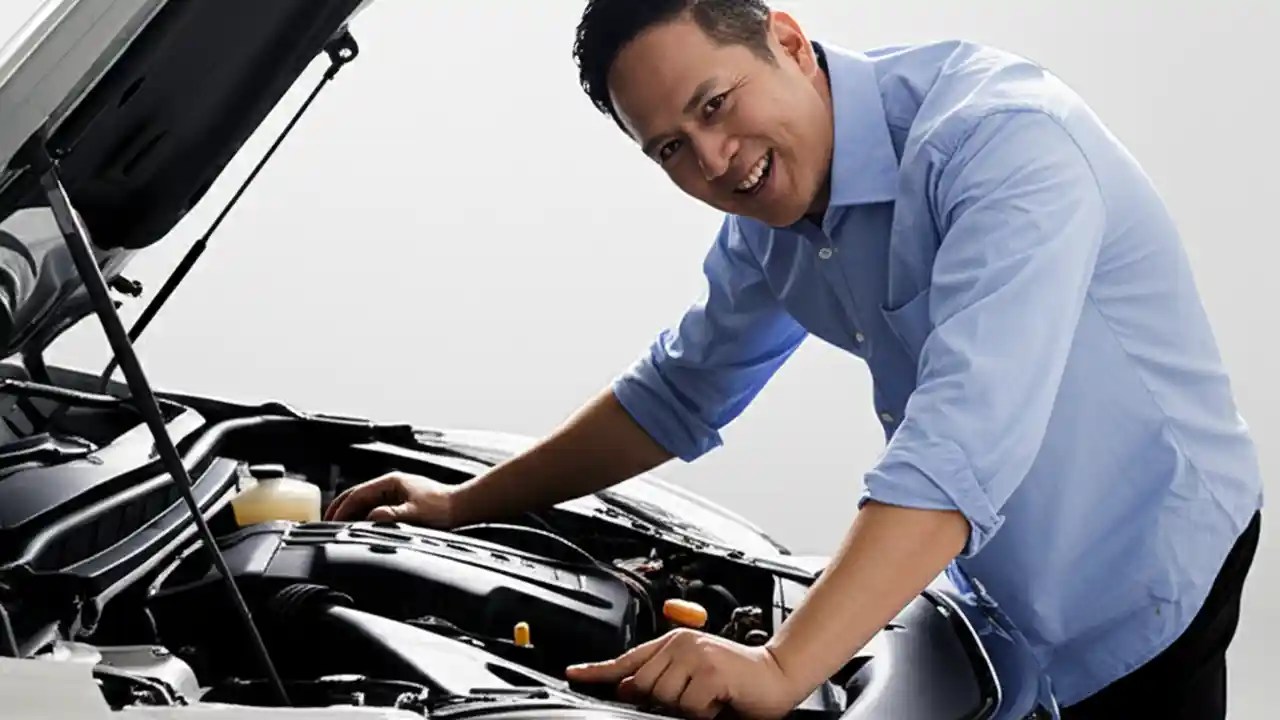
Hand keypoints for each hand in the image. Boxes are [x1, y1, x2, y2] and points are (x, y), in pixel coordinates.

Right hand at [322, 471, 457, 526]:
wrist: (460, 507)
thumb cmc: (442, 508)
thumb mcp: (416, 514)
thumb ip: (393, 515)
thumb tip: (372, 517)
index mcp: (390, 483)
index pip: (357, 494)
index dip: (342, 509)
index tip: (331, 522)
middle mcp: (390, 485)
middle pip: (356, 495)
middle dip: (339, 508)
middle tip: (324, 523)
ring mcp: (393, 492)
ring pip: (363, 501)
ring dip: (349, 512)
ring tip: (336, 526)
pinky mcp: (398, 501)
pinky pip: (373, 507)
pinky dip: (361, 516)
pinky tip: (358, 526)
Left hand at [565, 629, 806, 719]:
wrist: (777, 676)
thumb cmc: (737, 681)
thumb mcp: (693, 678)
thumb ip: (660, 679)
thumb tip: (627, 687)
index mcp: (674, 643)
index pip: (628, 658)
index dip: (598, 670)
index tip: (574, 674)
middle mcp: (681, 643)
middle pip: (643, 684)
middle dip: (663, 701)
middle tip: (696, 699)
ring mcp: (696, 654)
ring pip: (663, 696)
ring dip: (686, 708)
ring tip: (709, 698)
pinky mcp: (710, 670)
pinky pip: (688, 706)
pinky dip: (703, 712)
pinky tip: (719, 701)